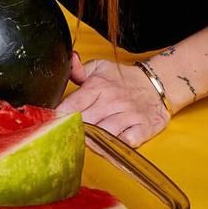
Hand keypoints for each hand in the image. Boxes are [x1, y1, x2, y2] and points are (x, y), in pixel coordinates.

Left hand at [55, 52, 170, 147]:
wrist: (156, 85)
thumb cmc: (122, 79)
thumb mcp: (100, 68)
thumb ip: (79, 70)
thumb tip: (68, 61)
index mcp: (99, 85)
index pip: (73, 104)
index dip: (59, 116)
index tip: (51, 123)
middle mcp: (113, 100)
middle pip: (85, 122)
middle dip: (73, 130)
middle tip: (66, 135)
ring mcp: (129, 115)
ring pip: (103, 134)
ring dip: (91, 141)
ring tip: (83, 142)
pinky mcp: (143, 128)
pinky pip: (125, 143)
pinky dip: (114, 147)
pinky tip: (106, 146)